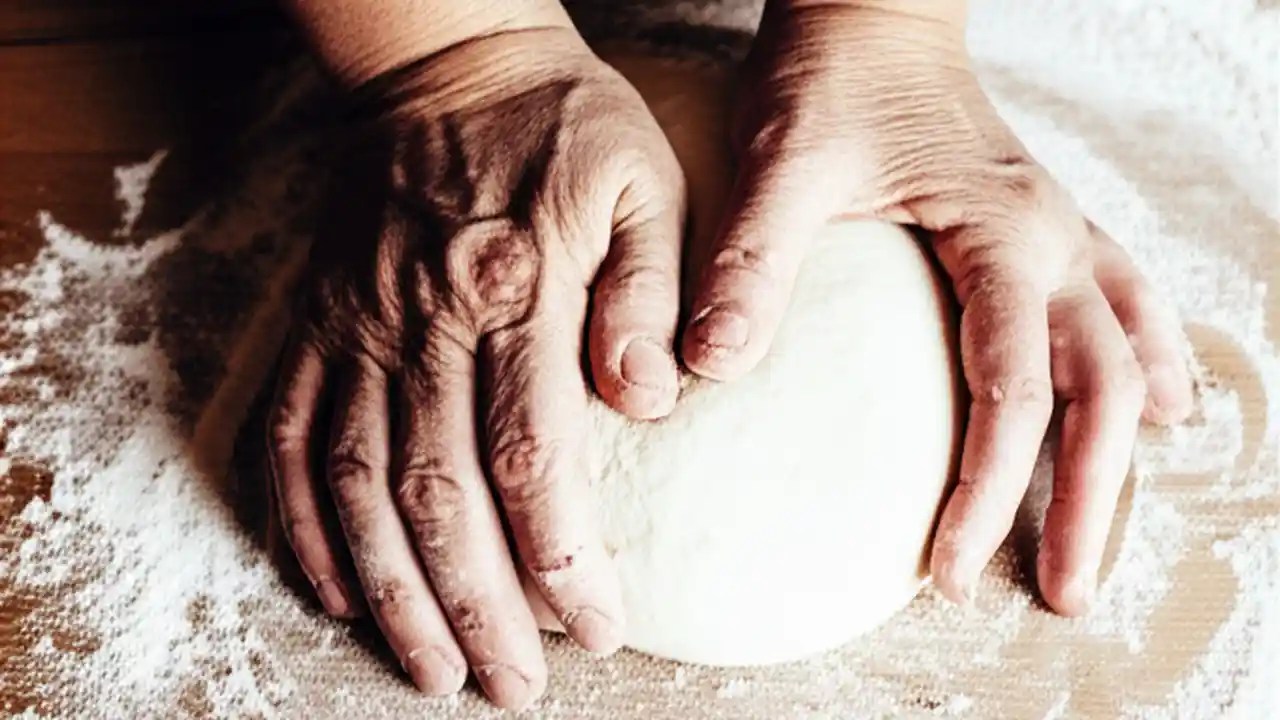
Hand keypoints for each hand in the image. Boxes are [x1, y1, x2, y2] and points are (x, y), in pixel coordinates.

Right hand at [265, 28, 684, 707]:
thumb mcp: (643, 186)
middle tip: (510, 686)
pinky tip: (330, 588)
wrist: (446, 61)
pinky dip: (300, 524)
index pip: (531, 459)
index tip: (597, 627)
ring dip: (388, 591)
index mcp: (513, 290)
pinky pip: (286, 436)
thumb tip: (646, 405)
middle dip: (476, 607)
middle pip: (436, 496)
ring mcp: (353, 325)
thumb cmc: (563, 127)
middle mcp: (420, 321)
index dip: (560, 561)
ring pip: (351, 485)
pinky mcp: (315, 322)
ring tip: (429, 667)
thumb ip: (648, 295)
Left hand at [683, 1, 1192, 614]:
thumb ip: (753, 263)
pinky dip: (1152, 364)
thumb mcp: (781, 164)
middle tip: (1062, 594)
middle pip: (1104, 393)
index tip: (944, 571)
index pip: (1011, 388)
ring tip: (1105, 539)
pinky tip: (1166, 410)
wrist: (872, 12)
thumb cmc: (828, 79)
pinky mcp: (1051, 227)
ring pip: (1131, 358)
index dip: (986, 491)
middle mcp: (1055, 238)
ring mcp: (1066, 231)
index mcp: (1001, 233)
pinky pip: (1131, 303)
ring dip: (1126, 455)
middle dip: (1088, 504)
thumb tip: (711, 369)